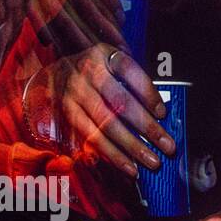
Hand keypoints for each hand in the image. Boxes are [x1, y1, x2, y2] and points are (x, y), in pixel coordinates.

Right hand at [41, 43, 171, 176]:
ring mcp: (73, 94)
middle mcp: (85, 73)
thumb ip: (133, 81)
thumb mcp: (112, 63)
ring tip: (151, 161)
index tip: (163, 113)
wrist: (53, 71)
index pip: (129, 71)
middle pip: (120, 102)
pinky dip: (111, 154)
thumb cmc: (94, 70)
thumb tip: (160, 113)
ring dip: (131, 147)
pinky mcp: (66, 114)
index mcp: (103, 55)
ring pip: (105, 125)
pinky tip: (128, 166)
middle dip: (147, 127)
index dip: (147, 93)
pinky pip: (90, 137)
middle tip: (167, 146)